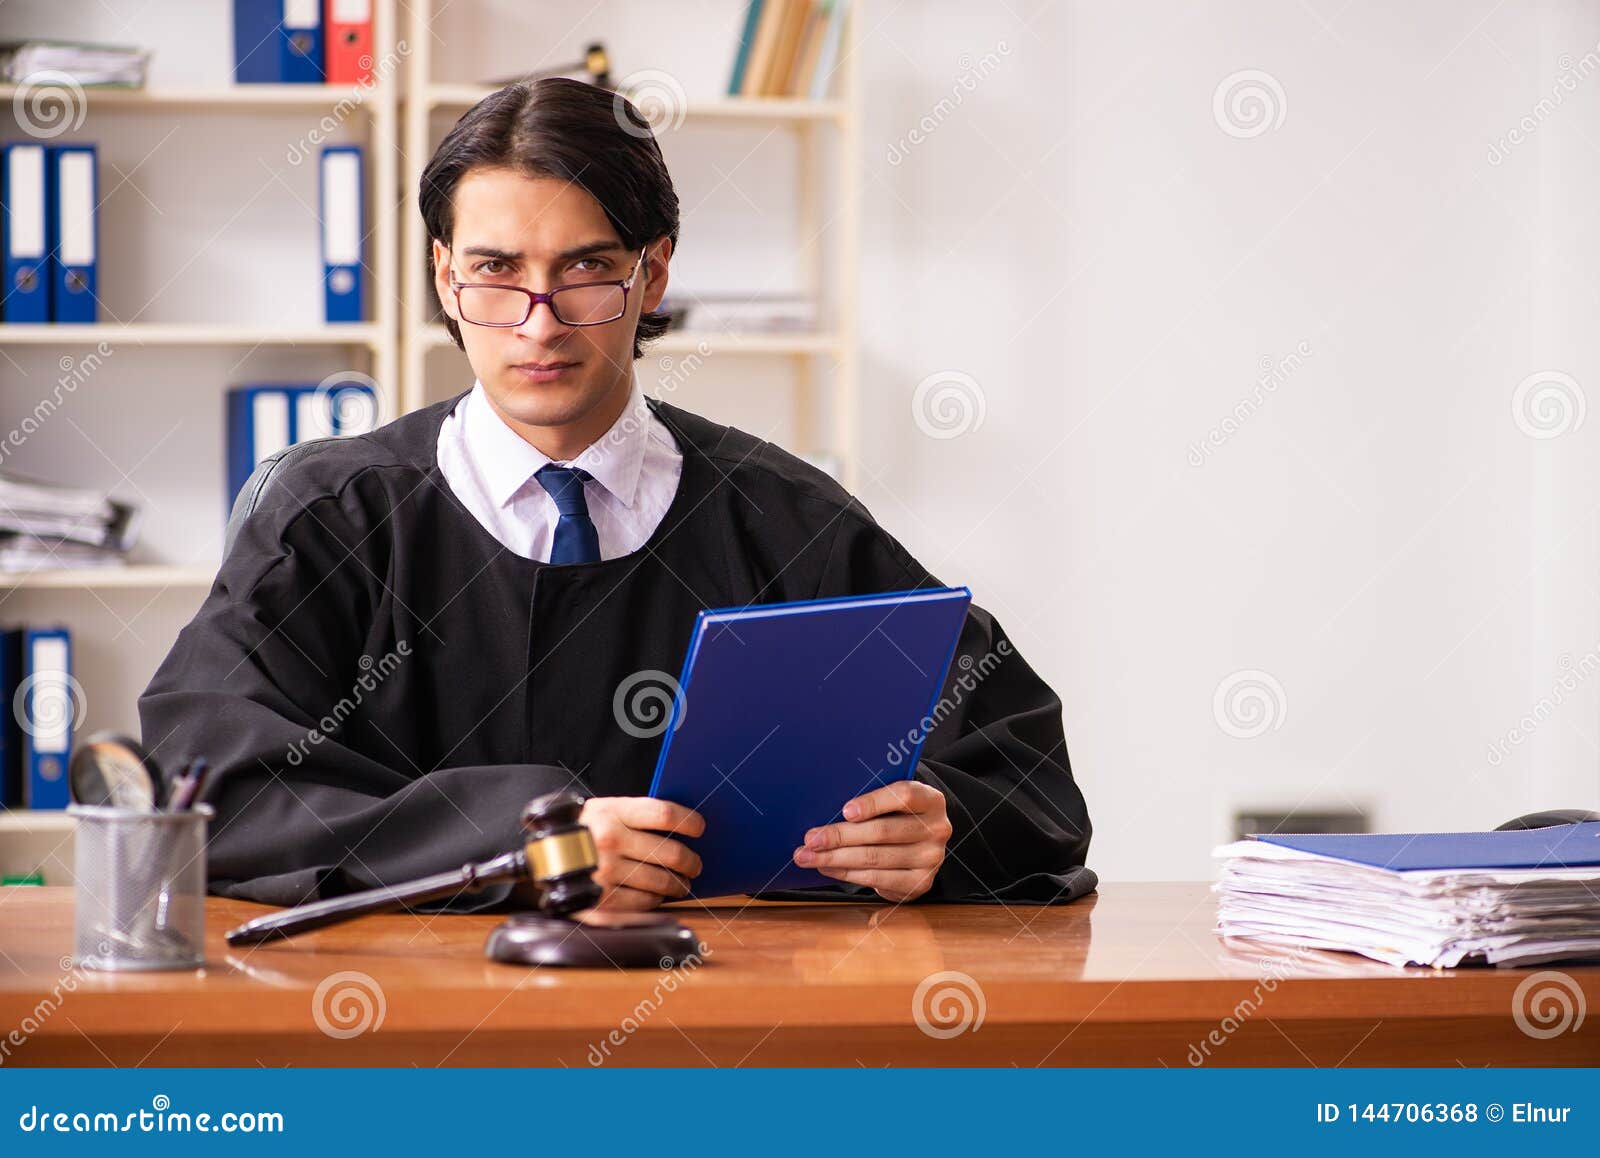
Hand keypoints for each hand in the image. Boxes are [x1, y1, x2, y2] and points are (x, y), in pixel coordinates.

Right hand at [577, 796, 704, 910]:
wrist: (540, 859)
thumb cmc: (582, 832)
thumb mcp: (601, 810)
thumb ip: (636, 814)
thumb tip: (684, 826)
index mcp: (611, 811)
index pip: (665, 814)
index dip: (690, 821)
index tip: (700, 828)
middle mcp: (608, 840)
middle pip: (670, 852)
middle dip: (691, 861)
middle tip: (695, 864)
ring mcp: (605, 872)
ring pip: (662, 881)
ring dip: (679, 884)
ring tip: (681, 882)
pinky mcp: (601, 900)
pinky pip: (645, 902)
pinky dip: (657, 900)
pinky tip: (657, 895)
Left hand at [792, 780, 951, 901]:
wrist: (919, 846)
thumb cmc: (896, 816)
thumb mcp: (893, 801)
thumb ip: (871, 800)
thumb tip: (824, 808)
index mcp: (931, 799)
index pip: (904, 795)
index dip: (874, 803)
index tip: (845, 810)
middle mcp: (936, 828)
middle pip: (883, 831)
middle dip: (840, 836)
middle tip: (811, 839)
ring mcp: (931, 858)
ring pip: (875, 857)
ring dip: (835, 858)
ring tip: (808, 856)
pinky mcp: (920, 883)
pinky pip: (877, 879)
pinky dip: (847, 873)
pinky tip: (828, 867)